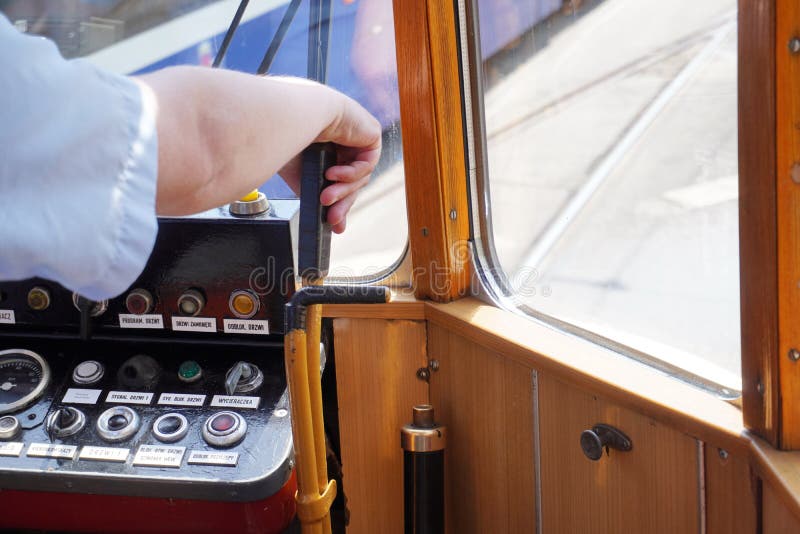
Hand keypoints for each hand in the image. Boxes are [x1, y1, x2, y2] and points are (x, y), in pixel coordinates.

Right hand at [279, 93, 380, 232]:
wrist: (294, 116)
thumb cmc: (289, 137)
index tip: (332, 221)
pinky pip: (367, 163)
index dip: (338, 201)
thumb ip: (317, 194)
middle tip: (331, 218)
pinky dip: (352, 174)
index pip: (340, 179)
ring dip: (343, 190)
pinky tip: (333, 174)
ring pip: (360, 176)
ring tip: (325, 197)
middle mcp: (344, 140)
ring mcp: (359, 135)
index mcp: (328, 145)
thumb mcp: (302, 174)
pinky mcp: (371, 132)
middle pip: (353, 181)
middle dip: (341, 201)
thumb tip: (333, 224)